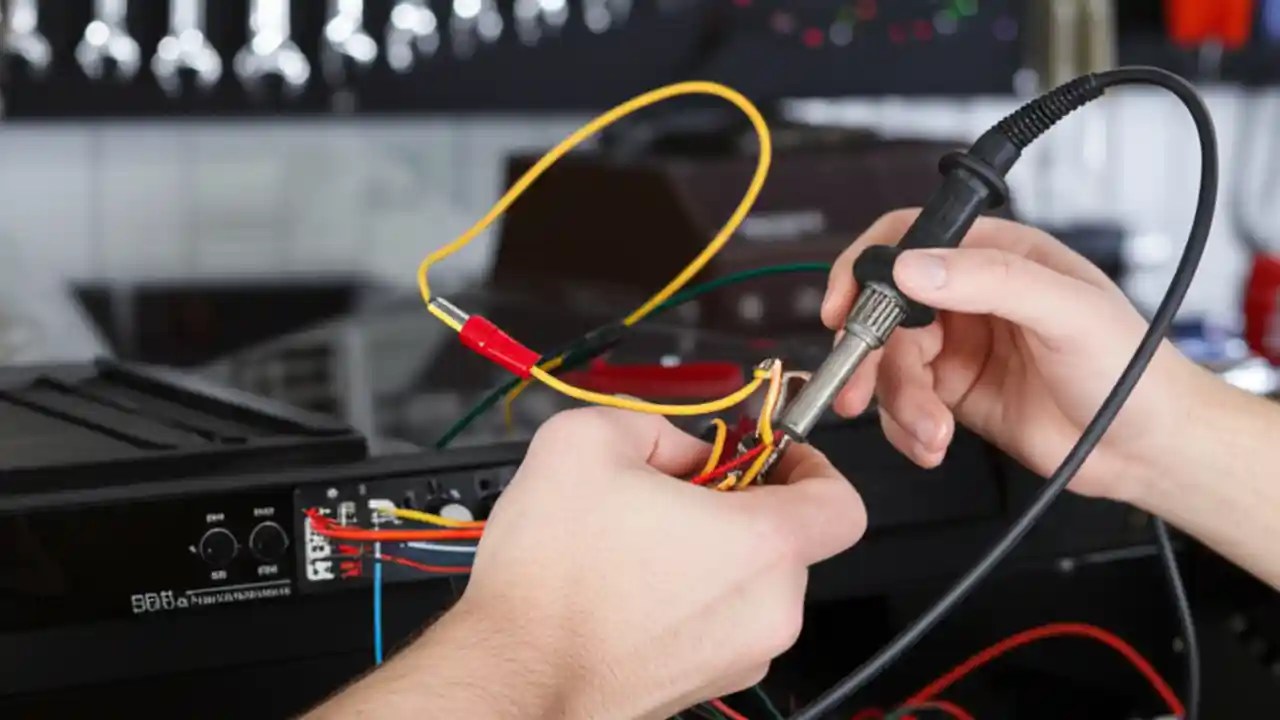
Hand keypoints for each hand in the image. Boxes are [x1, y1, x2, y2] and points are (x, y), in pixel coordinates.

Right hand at [453, 408, 865, 718]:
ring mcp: (739, 655)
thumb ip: (654, 423)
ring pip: (749, 583)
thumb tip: (681, 449)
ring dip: (709, 553)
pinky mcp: (705, 683)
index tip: (770, 456)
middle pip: (787, 541)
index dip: (812, 466)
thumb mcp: (587, 441)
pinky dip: (689, 596)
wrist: (513, 677)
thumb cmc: (552, 579)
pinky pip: (718, 622)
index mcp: (762, 546)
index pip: (842, 503)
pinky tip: (627, 584)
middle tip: (677, 492)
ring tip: (637, 542)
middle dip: (738, 505)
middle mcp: (768, 610)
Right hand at [822, 209, 1209, 500]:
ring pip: (889, 365)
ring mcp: (958, 348)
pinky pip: (903, 406)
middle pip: (885, 312)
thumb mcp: (1067, 311)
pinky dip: (907, 429)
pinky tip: (933, 443)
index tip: (843, 304)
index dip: (866, 267)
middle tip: (854, 388)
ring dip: (898, 403)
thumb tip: (913, 267)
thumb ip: (991, 281)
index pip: (909, 239)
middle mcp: (970, 298)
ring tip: (929, 432)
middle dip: (867, 355)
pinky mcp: (954, 396)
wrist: (1147, 449)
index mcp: (997, 257)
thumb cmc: (1130, 368)